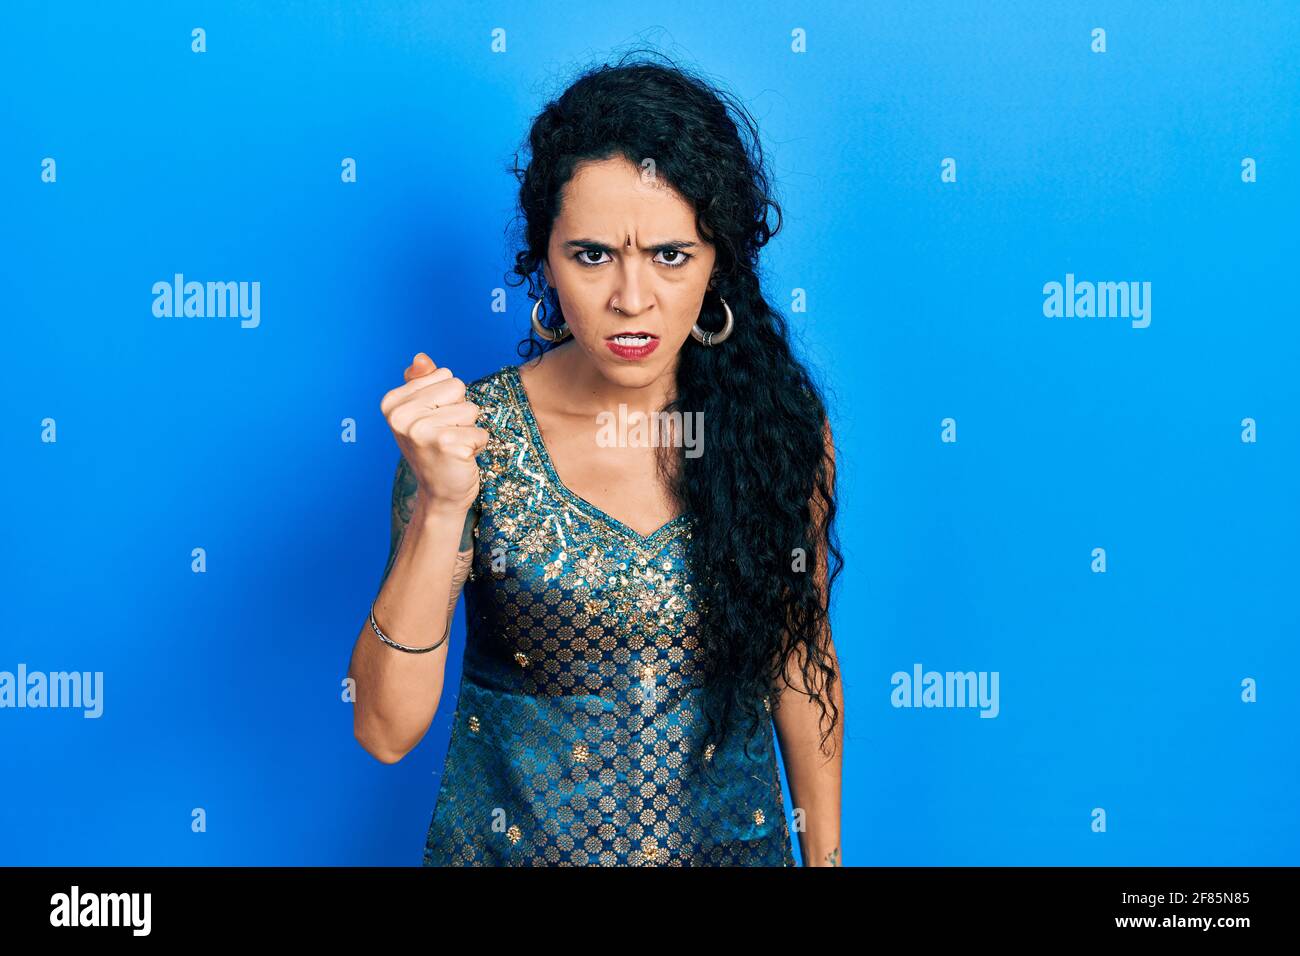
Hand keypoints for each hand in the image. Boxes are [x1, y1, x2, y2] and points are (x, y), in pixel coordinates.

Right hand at [380, 352, 488, 513]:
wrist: (440, 494)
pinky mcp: (445, 445)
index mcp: (392, 402)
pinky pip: (480, 431)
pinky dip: (477, 445)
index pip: (444, 375)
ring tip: (453, 446)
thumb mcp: (423, 413)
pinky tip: (461, 458)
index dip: (448, 399)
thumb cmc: (434, 449)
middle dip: (460, 412)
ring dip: (469, 430)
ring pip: (471, 409)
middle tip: (446, 435)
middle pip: (458, 387)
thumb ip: (422, 382)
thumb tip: (421, 357)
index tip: (435, 421)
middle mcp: (401, 416)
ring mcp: (421, 430)